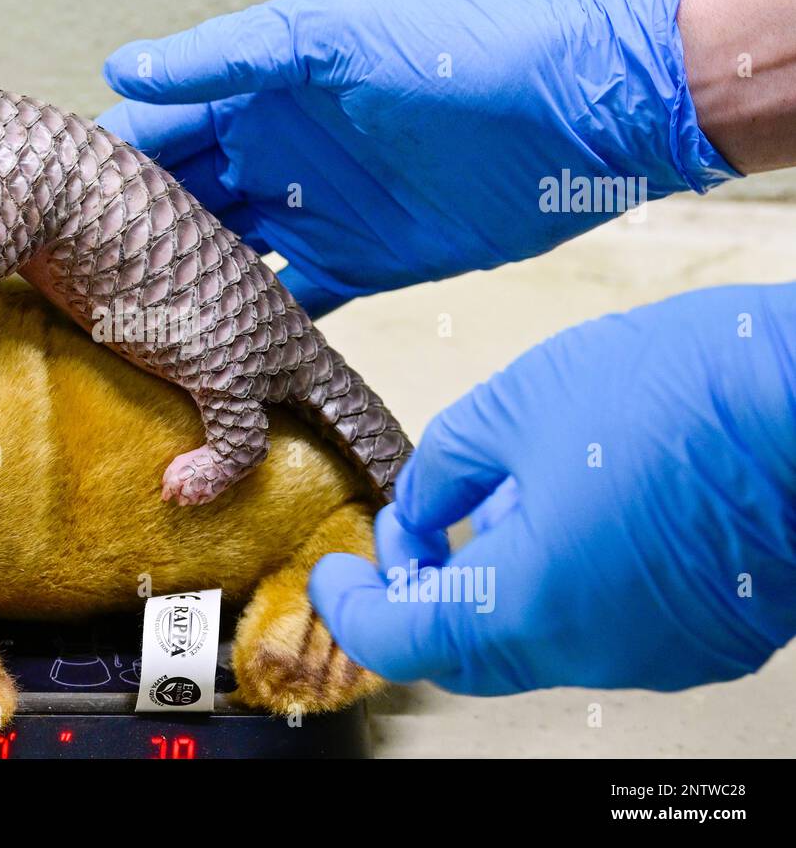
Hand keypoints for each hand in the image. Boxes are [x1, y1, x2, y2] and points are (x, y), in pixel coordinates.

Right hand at [99, 0, 737, 316]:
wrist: (576, 115)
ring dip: (176, 296)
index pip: (156, 130)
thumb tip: (121, 66)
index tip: (46, 210)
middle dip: (124, 241)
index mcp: (257, 95)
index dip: (103, 168)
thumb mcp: (331, 35)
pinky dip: (249, 332)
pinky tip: (205, 356)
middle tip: (66, 286)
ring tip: (118, 334)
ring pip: (220, 262)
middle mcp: (271, 157)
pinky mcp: (352, 267)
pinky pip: (285, 308)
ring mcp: (309, 216)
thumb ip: (228, 57)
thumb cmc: (463, 52)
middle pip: (176, 203)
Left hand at [308, 284, 795, 693]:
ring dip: (491, 584)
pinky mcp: (709, 635)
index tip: (335, 572)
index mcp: (531, 605)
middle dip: (420, 596)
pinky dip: (559, 586)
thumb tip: (422, 509)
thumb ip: (443, 470)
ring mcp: (658, 653)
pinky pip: (603, 625)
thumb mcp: (517, 406)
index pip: (403, 642)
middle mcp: (595, 651)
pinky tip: (564, 515)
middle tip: (407, 537)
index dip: (353, 607)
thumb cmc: (680, 392)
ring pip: (537, 638)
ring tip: (489, 504)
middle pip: (468, 651)